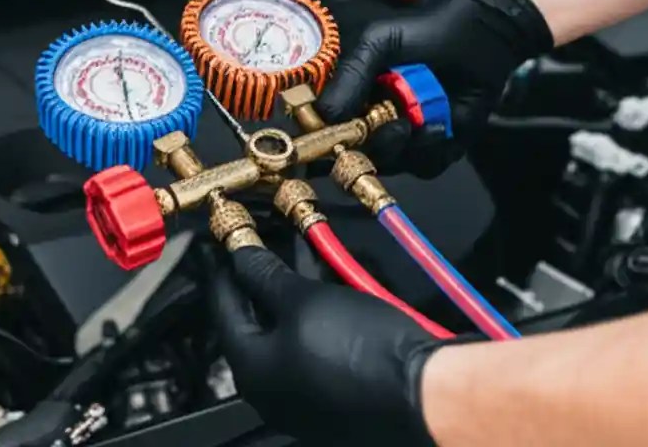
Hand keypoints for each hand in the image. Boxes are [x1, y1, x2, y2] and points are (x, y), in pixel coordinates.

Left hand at [211, 247, 444, 446]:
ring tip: (307, 265)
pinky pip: (316, 353)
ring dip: (297, 301)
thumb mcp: (306, 298)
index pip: (224, 310)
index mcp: (252, 373)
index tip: (229, 246)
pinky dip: (320, 323)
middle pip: (258, 326)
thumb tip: (244, 256)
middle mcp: (272, 395)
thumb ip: (266, 276)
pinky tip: (336, 299)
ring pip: (291, 338)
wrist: (423, 390)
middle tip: (269, 250)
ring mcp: (305, 401)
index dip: (227, 270)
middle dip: (266, 284)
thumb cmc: (363, 352)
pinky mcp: (337, 400)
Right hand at [317, 0, 551, 176]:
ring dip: (410, 147)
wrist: (479, 35)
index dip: (330, 139)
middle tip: (398, 126)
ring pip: (395, 164)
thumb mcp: (378, 43)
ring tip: (426, 122)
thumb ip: (350, 76)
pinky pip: (426, 165)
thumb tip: (324, 115)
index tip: (340, 137)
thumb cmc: (425, 32)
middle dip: (379, 146)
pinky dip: (433, 150)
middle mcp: (375, 121)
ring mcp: (406, 138)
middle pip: (361, 156)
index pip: (330, 129)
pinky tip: (442, 125)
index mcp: (354, 97)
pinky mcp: (437, 148)